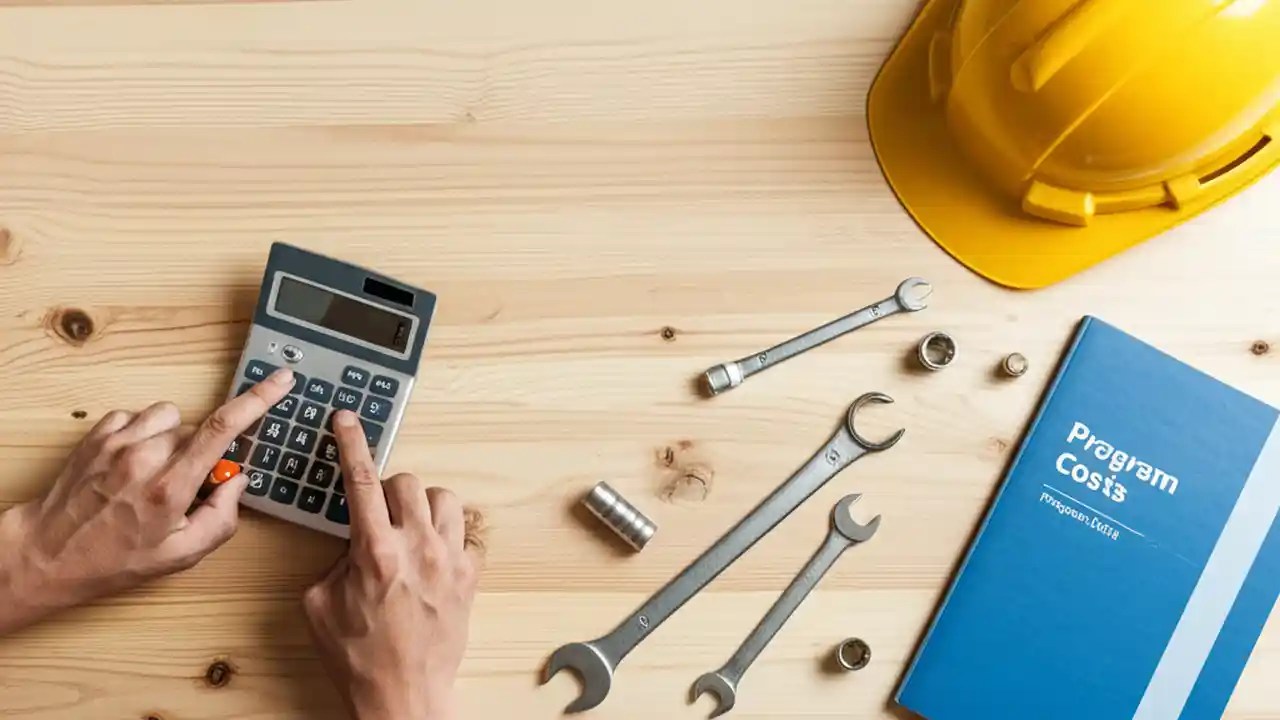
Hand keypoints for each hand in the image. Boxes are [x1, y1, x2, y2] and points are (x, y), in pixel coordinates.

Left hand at [0, 369, 294, 633]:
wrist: (47, 553)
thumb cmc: (113, 559)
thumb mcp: (181, 556)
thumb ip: (222, 518)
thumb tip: (237, 481)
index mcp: (170, 488)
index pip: (222, 429)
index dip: (258, 401)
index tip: (281, 381)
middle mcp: (144, 457)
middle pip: (198, 428)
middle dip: (202, 451)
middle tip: (185, 485)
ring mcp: (118, 442)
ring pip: (170, 418)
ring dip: (173, 438)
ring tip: (157, 470)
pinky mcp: (99, 435)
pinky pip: (138, 417)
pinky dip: (143, 435)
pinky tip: (133, 462)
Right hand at [303, 410, 478, 719]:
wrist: (403, 694)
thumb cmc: (358, 657)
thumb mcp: (319, 604)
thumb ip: (334, 559)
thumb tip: (350, 540)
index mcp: (374, 552)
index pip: (360, 480)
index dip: (351, 442)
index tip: (348, 418)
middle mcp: (418, 548)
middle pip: (407, 481)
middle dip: (388, 489)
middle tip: (377, 513)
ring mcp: (450, 560)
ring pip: (445, 498)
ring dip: (423, 506)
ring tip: (409, 530)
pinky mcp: (471, 576)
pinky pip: (467, 532)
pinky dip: (449, 534)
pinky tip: (433, 554)